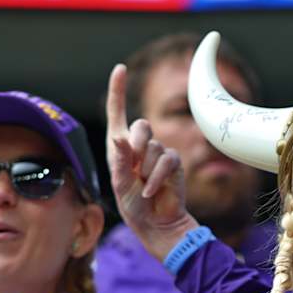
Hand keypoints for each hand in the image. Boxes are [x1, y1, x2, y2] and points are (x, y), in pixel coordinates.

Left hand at [105, 64, 196, 259]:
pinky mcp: (174, 163)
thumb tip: (119, 137)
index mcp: (119, 146)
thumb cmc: (132, 206)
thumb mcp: (120, 184)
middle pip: (141, 125)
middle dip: (136, 145)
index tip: (120, 69)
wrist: (156, 223)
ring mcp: (158, 153)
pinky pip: (167, 160)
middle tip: (134, 167)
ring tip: (143, 187)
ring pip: (154, 146)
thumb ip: (120, 160)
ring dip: (146, 169)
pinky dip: (157, 177)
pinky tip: (152, 190)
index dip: (118, 91)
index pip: (118, 113)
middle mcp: (138, 146)